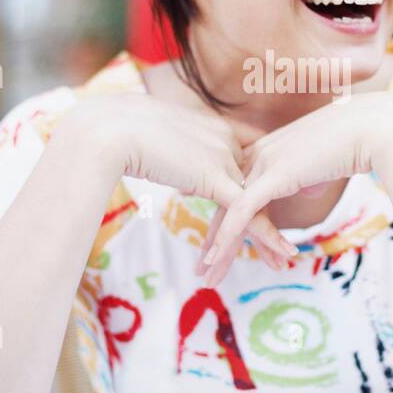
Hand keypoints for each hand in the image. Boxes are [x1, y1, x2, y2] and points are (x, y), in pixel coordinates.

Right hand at [52, 94, 296, 271]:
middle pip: (257, 188)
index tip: (260, 212)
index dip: (254, 194)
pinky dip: (267, 237)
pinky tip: (283, 255)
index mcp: (217, 132)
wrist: (109, 131)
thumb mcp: (157, 140)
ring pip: (257, 205)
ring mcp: (225, 160)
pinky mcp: (217, 180)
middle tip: (281, 248)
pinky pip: (250, 214)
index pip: (244, 168)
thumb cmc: (120, 132)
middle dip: (269, 218)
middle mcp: (227, 143)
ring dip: (270, 238)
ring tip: (282, 261)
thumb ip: (178, 157)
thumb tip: (181, 175)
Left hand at [197, 92, 392, 285]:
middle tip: (203, 266)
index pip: (238, 187)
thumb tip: (308, 189)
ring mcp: (265, 163)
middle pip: (226, 201)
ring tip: (207, 275)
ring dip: (218, 248)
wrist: (375, 127)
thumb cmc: (360, 140)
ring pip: (230, 212)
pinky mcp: (275, 175)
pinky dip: (228, 236)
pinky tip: (216, 257)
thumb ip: (309, 173)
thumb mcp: (325, 160)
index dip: (225, 214)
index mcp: (270, 148)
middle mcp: (261, 153)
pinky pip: (243, 211)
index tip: (212, 238)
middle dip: (213, 237)